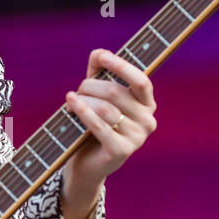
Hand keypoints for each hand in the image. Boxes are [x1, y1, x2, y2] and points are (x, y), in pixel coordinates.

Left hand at [60, 48, 157, 218]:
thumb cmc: (94, 125)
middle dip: (90, 86)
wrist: (88, 165)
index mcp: (147, 104)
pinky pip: (100, 126)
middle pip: (116, 92)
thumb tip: (98, 53)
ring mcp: (137, 138)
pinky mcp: (122, 151)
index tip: (102, 57)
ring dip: (84, 100)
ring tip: (71, 100)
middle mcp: (148, 121)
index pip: (141, 80)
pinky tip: (70, 104)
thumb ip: (100, 71)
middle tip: (77, 90)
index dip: (122, 66)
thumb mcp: (98, 95)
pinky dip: (83, 112)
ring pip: (106, 108)